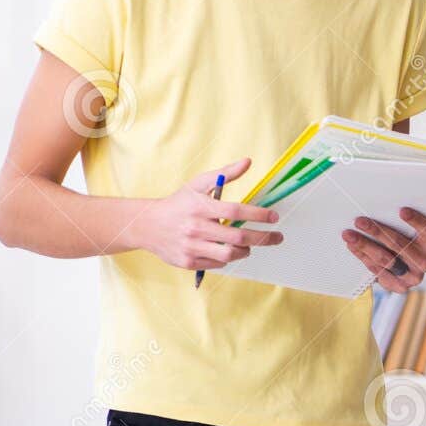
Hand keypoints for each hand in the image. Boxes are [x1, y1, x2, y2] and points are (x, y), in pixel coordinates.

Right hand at [135, 157, 282, 270]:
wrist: (148, 225)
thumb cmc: (179, 203)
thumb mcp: (198, 184)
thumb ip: (225, 173)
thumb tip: (248, 162)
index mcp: (200, 206)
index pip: (235, 210)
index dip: (258, 214)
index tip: (274, 217)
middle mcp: (196, 227)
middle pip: (238, 236)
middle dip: (263, 238)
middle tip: (277, 237)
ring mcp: (192, 246)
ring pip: (230, 254)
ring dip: (246, 250)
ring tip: (249, 245)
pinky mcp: (188, 262)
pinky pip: (218, 264)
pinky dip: (228, 258)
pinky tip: (228, 250)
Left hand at [342, 208, 425, 292]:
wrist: (405, 269)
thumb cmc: (406, 242)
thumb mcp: (409, 232)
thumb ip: (401, 223)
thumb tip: (379, 207)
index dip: (416, 220)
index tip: (402, 210)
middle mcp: (425, 262)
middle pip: (399, 245)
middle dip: (377, 231)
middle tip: (360, 221)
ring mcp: (412, 276)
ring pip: (385, 259)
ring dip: (364, 245)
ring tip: (349, 235)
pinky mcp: (399, 286)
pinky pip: (377, 270)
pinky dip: (363, 257)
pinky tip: (353, 247)